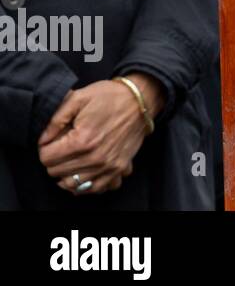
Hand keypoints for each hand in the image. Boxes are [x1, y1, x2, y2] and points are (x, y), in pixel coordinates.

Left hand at [38, 79, 152, 194]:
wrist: (141, 100)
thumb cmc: (109, 97)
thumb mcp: (78, 98)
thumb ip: (55, 119)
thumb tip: (42, 140)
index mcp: (82, 140)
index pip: (46, 158)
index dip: (45, 147)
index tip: (52, 140)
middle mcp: (95, 158)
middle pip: (56, 172)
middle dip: (55, 159)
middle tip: (63, 146)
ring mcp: (109, 166)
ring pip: (72, 184)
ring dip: (67, 173)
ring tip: (71, 159)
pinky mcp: (119, 168)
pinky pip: (96, 188)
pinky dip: (87, 184)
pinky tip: (85, 171)